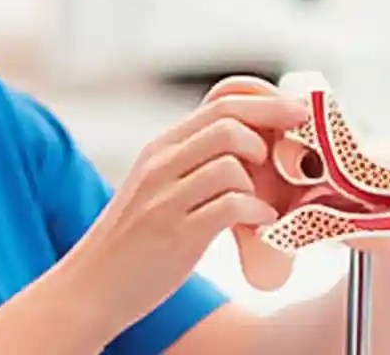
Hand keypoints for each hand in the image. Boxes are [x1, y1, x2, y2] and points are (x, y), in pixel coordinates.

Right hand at [64, 77, 307, 331]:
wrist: (90, 287)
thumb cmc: (133, 242)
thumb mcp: (158, 188)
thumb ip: (193, 164)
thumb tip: (247, 148)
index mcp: (162, 147)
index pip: (221, 101)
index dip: (266, 101)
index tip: (295, 112)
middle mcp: (161, 163)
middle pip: (229, 119)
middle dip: (275, 125)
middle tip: (299, 143)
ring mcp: (165, 197)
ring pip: (230, 160)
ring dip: (260, 180)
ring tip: (263, 200)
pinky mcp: (174, 233)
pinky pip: (229, 206)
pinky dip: (255, 213)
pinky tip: (258, 224)